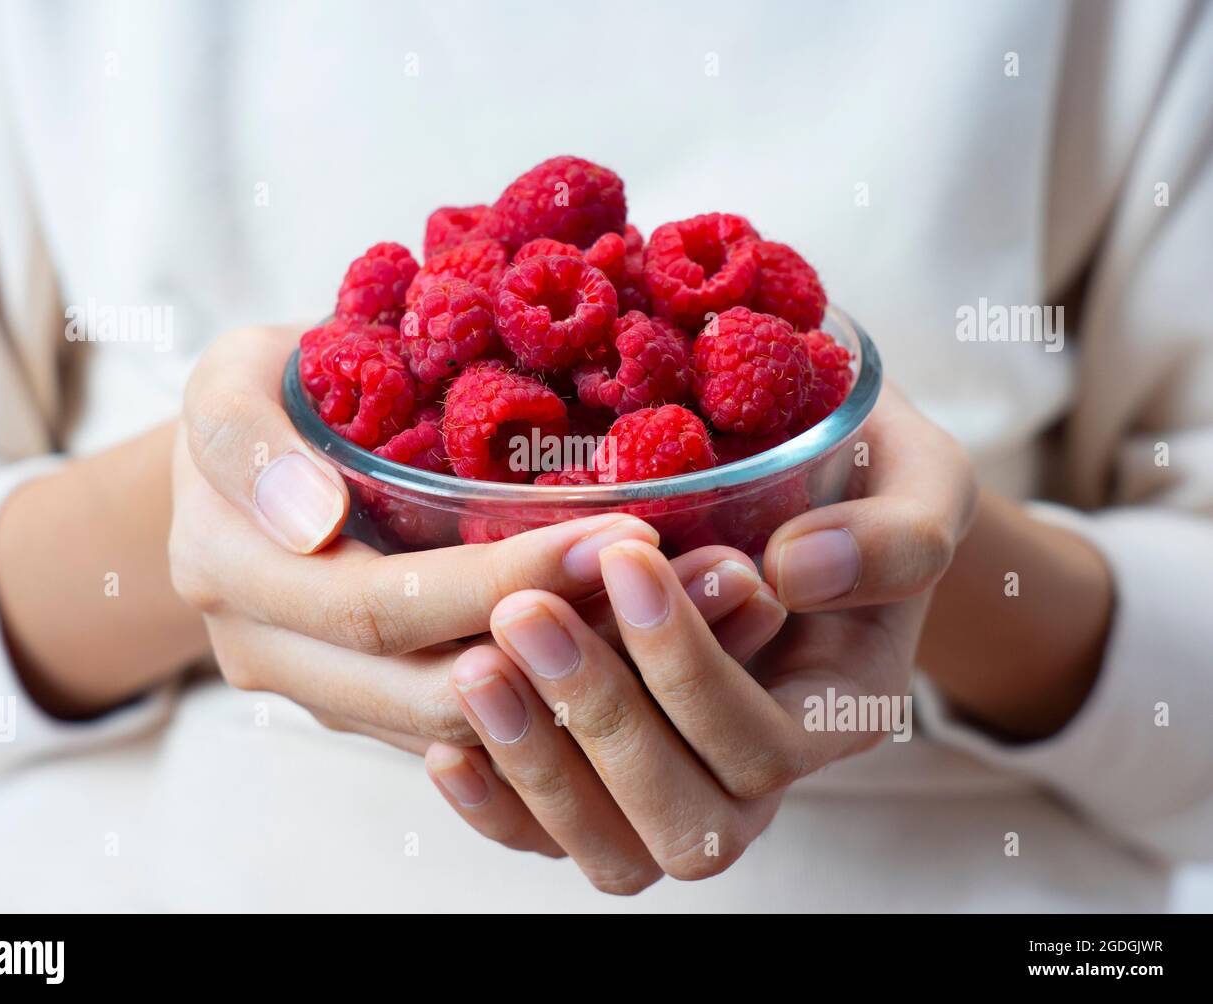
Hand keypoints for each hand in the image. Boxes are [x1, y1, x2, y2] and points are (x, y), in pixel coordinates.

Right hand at [170, 325, 777, 751]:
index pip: (381, 606)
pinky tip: (655, 653)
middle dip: (572, 644)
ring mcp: (333, 695)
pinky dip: (565, 700)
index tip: (621, 536)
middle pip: (435, 688)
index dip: (502, 584)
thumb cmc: (262, 401)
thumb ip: (245, 440)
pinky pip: (479, 730)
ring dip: (589, 688)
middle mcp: (279, 659)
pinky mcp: (382, 708)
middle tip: (697, 585)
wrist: (248, 464)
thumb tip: (314, 518)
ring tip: (704, 620)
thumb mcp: (226, 383)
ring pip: (470, 727)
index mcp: (234, 578)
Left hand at [425, 385, 976, 889]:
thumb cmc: (869, 475)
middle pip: (687, 822)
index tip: (629, 559)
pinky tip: (449, 743)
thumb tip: (796, 571)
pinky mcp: (615, 770)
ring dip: (541, 769)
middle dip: (602, 721)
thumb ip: (894, 536)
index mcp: (840, 709)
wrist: (823, 487)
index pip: (762, 741)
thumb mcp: (920, 482)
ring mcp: (685, 776)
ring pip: (617, 849)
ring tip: (477, 670)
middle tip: (524, 616)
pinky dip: (501, 804)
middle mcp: (761, 768)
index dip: (691, 666)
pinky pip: (558, 834)